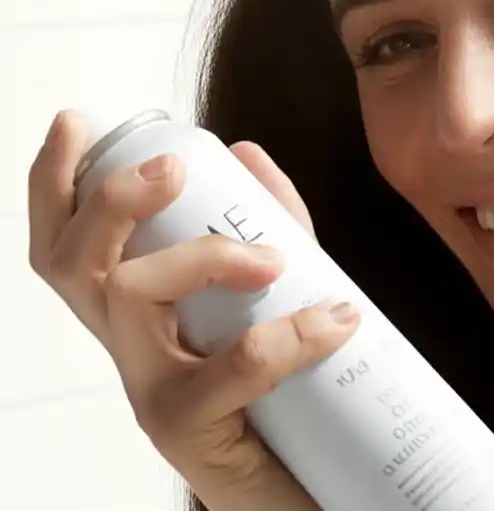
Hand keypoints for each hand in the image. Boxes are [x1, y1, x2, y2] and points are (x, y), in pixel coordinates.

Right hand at [26, 111, 358, 510]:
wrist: (299, 483)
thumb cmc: (280, 387)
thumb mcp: (271, 294)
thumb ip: (267, 226)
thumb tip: (247, 152)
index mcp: (134, 313)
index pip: (65, 245)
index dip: (53, 185)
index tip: (76, 124)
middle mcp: (126, 347)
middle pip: (74, 264)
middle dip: (109, 201)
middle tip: (171, 170)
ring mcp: (149, 390)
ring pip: (131, 298)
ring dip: (200, 257)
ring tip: (271, 256)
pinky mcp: (189, 430)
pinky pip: (226, 370)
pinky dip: (285, 336)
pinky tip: (336, 321)